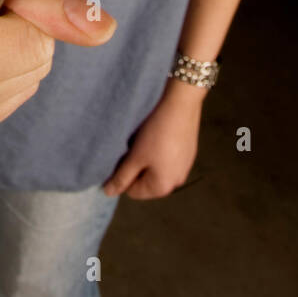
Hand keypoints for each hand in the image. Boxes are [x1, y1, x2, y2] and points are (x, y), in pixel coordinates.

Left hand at [102, 81, 203, 199]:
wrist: (181, 103)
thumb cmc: (156, 132)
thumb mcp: (135, 157)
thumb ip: (121, 178)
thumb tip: (108, 193)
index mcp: (163, 187)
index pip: (133, 192)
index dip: (123, 176)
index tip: (120, 157)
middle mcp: (177, 181)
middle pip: (146, 181)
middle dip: (136, 167)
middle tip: (131, 147)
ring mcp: (185, 166)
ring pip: (156, 168)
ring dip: (147, 158)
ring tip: (143, 139)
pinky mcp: (188, 151)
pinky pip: (167, 157)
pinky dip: (159, 150)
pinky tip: (156, 134)